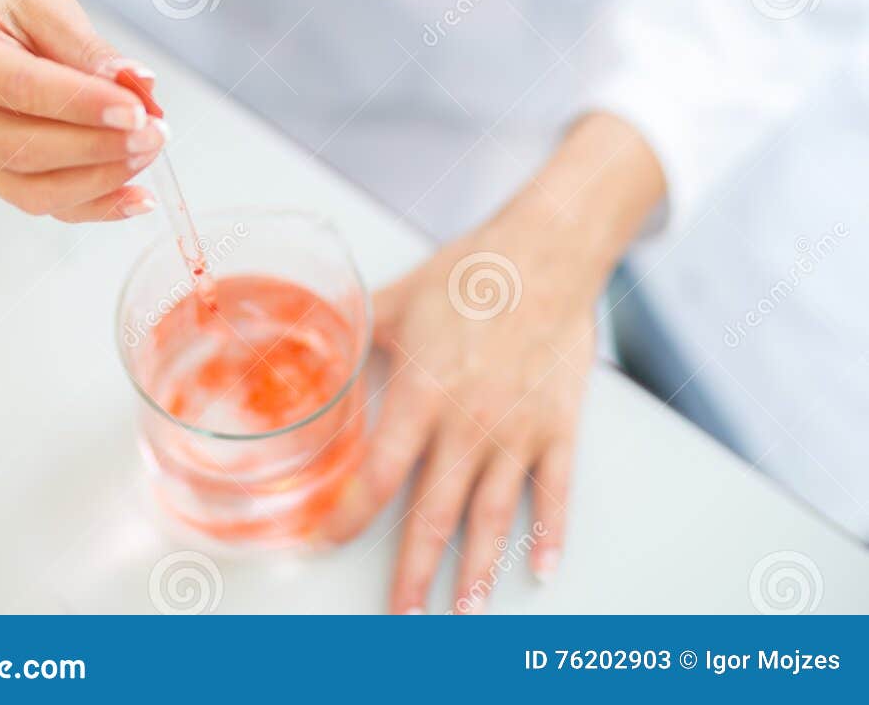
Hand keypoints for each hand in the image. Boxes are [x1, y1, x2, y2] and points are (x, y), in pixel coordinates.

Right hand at [0, 0, 165, 220]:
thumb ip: (84, 45)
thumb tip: (135, 84)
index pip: (20, 89)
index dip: (82, 105)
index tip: (137, 111)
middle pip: (22, 149)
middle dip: (98, 148)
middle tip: (155, 133)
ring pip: (30, 189)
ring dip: (100, 179)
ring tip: (150, 151)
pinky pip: (39, 202)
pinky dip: (92, 205)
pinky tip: (136, 196)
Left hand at [328, 114, 665, 613]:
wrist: (546, 251)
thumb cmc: (473, 270)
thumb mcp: (398, 299)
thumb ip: (353, 333)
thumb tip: (312, 351)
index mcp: (423, 394)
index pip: (377, 477)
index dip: (346, 517)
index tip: (324, 541)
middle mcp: (468, 424)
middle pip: (433, 516)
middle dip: (412, 575)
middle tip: (401, 617)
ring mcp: (517, 430)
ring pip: (492, 518)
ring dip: (477, 571)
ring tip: (465, 611)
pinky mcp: (558, 427)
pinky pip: (554, 493)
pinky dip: (550, 534)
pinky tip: (544, 568)